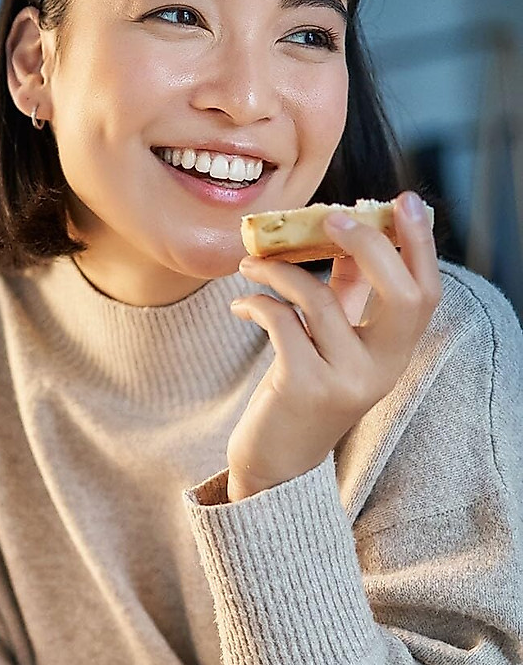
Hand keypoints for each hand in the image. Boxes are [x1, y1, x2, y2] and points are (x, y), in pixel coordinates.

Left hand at [226, 191, 441, 501]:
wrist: (274, 464)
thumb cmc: (301, 392)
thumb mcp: (332, 345)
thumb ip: (346, 297)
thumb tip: (348, 234)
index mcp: (395, 354)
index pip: (424, 292)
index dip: (418, 244)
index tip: (403, 200)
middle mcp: (382, 369)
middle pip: (398, 293)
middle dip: (366, 243)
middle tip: (326, 213)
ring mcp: (345, 380)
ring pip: (318, 299)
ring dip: (277, 270)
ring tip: (250, 264)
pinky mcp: (303, 386)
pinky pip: (281, 321)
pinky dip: (256, 302)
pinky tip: (241, 306)